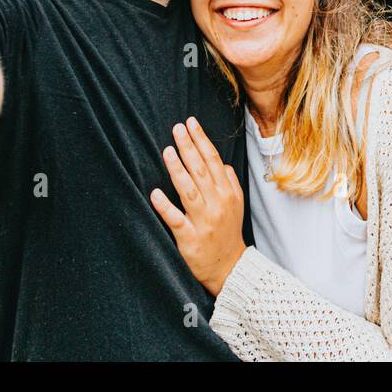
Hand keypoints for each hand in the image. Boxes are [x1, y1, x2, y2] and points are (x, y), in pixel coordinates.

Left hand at [149, 116, 246, 296]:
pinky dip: (166, 207)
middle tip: (177, 128)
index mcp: (227, 193)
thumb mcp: (237, 205)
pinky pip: (176, 220)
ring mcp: (203, 221)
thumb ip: (229, 182)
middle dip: (189, 147)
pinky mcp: (190, 238)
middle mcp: (217, 204)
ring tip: (167, 151)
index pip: (213, 161)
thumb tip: (220, 163)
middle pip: (201, 170)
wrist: (230, 268)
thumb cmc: (228, 233)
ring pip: (189, 191)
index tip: (191, 123)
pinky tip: (155, 193)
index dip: (202, 140)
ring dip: (178, 170)